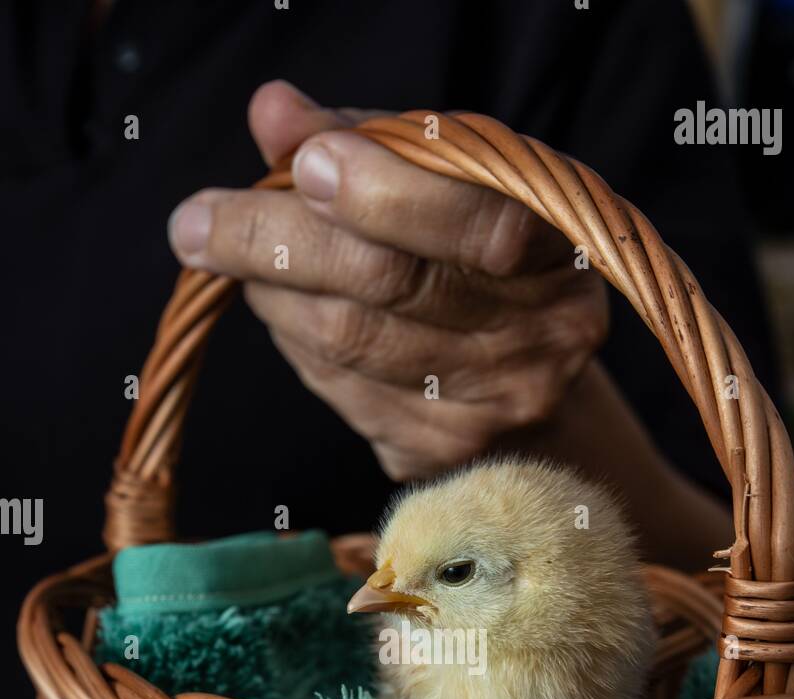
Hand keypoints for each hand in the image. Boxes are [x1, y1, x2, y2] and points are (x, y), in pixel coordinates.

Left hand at [168, 81, 607, 480]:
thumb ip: (365, 138)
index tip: (303, 165)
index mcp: (562, 243)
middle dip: (277, 244)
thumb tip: (273, 115)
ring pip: (348, 342)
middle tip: (196, 224)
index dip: (387, 195)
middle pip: (390, 287)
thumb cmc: (477, 251)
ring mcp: (496, 406)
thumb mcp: (445, 177)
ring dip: (274, 294)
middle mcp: (545, 335)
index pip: (479, 223)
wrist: (535, 376)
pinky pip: (339, 390)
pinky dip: (297, 342)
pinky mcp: (444, 454)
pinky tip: (292, 312)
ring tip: (241, 260)